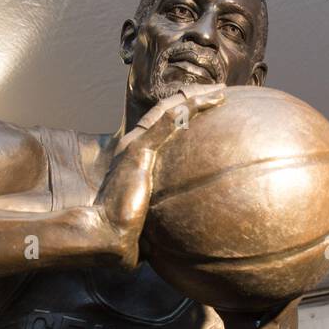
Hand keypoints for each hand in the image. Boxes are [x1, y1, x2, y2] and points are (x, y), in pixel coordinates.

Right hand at [92, 85, 225, 269]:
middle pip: (167, 111)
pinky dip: (191, 107)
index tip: (208, 108)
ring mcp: (135, 145)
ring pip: (170, 110)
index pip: (163, 125)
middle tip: (219, 93)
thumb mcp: (150, 214)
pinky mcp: (138, 150)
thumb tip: (177, 226)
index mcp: (135, 156)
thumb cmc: (127, 232)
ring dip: (196, 97)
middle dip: (192, 98)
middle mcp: (133, 145)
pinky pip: (170, 120)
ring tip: (220, 93)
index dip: (184, 112)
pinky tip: (211, 101)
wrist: (108, 235)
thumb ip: (162, 209)